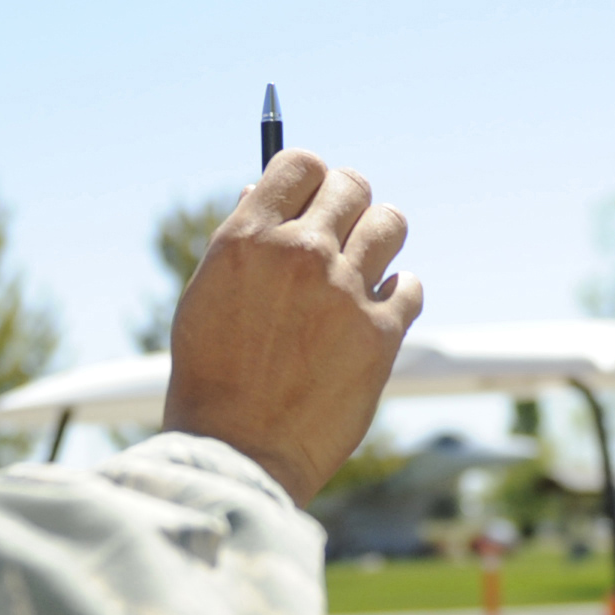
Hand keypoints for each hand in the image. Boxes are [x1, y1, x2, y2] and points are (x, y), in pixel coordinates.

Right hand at [162, 150, 421, 505]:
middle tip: (344, 231)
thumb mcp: (205, 296)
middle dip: (350, 203)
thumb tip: (262, 191)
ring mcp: (345, 291)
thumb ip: (240, 242)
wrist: (238, 453)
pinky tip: (377, 310)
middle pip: (352, 184)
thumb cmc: (211, 378)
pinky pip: (409, 284)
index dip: (311, 177)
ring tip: (367, 264)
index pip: (300, 162)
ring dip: (381, 238)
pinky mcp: (381, 334)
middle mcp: (299, 253)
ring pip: (391, 223)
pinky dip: (397, 294)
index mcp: (248, 238)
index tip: (313, 197)